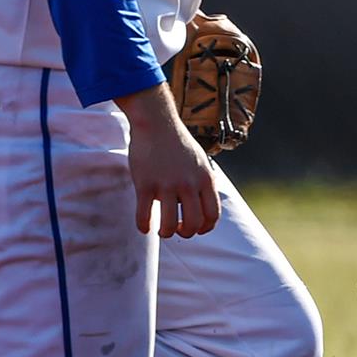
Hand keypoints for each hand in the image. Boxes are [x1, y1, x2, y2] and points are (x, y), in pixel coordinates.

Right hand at [125, 106, 220, 237]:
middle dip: (186, 233)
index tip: (194, 228)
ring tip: (160, 231)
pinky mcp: (145, 184)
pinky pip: (145, 215)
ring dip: (166, 233)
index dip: (205, 228)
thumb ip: (202, 183)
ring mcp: (167, 185)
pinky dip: (144, 227)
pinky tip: (143, 227)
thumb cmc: (177, 143)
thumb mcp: (200, 162)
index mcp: (205, 179)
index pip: (213, 215)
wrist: (157, 123)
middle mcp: (189, 184)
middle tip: (176, 230)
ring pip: (170, 225)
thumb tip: (201, 205)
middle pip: (194, 224)